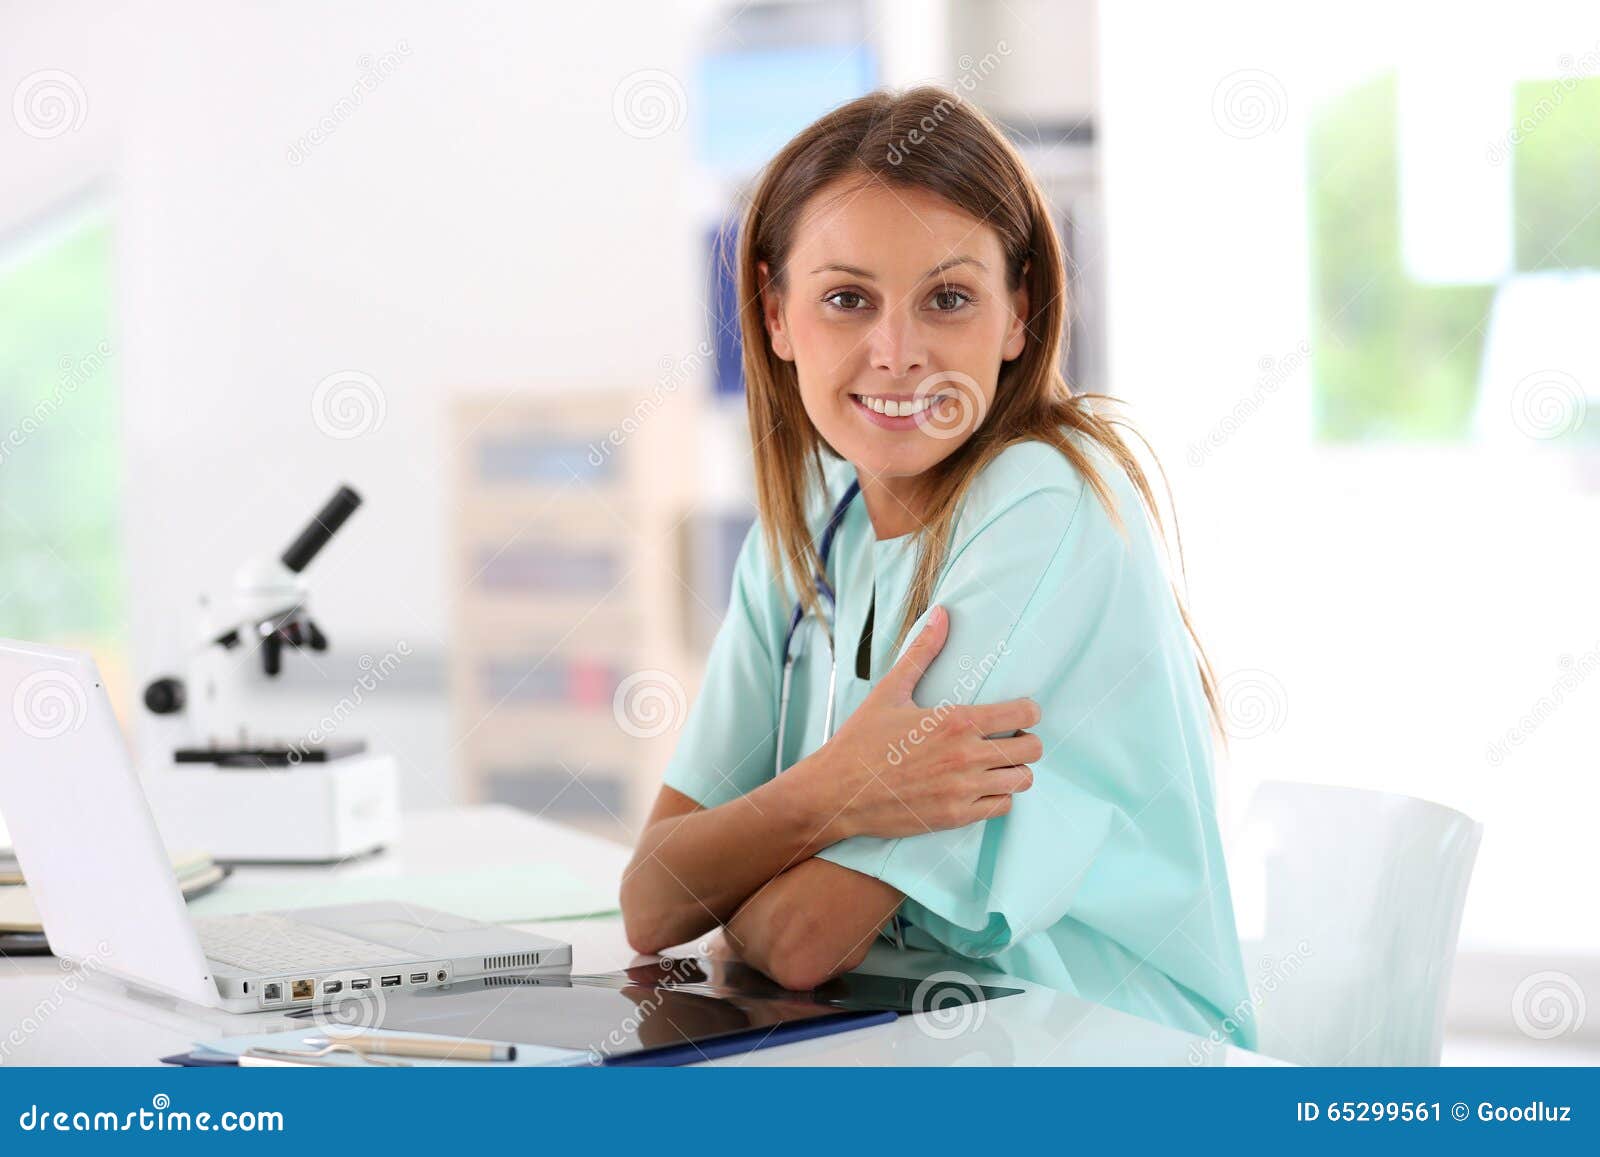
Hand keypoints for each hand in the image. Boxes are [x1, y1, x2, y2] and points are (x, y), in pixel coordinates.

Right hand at [790, 605, 1040, 841]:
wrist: (837, 792)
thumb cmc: (861, 741)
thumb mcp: (890, 691)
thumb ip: (922, 653)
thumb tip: (941, 614)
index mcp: (955, 721)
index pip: (1023, 714)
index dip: (1029, 711)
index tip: (1022, 712)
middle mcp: (966, 756)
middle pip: (1032, 749)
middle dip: (1027, 740)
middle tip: (1010, 738)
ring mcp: (963, 789)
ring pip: (1022, 780)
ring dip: (1015, 769)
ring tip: (997, 763)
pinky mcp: (956, 816)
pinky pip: (1002, 806)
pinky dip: (998, 795)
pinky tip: (981, 785)